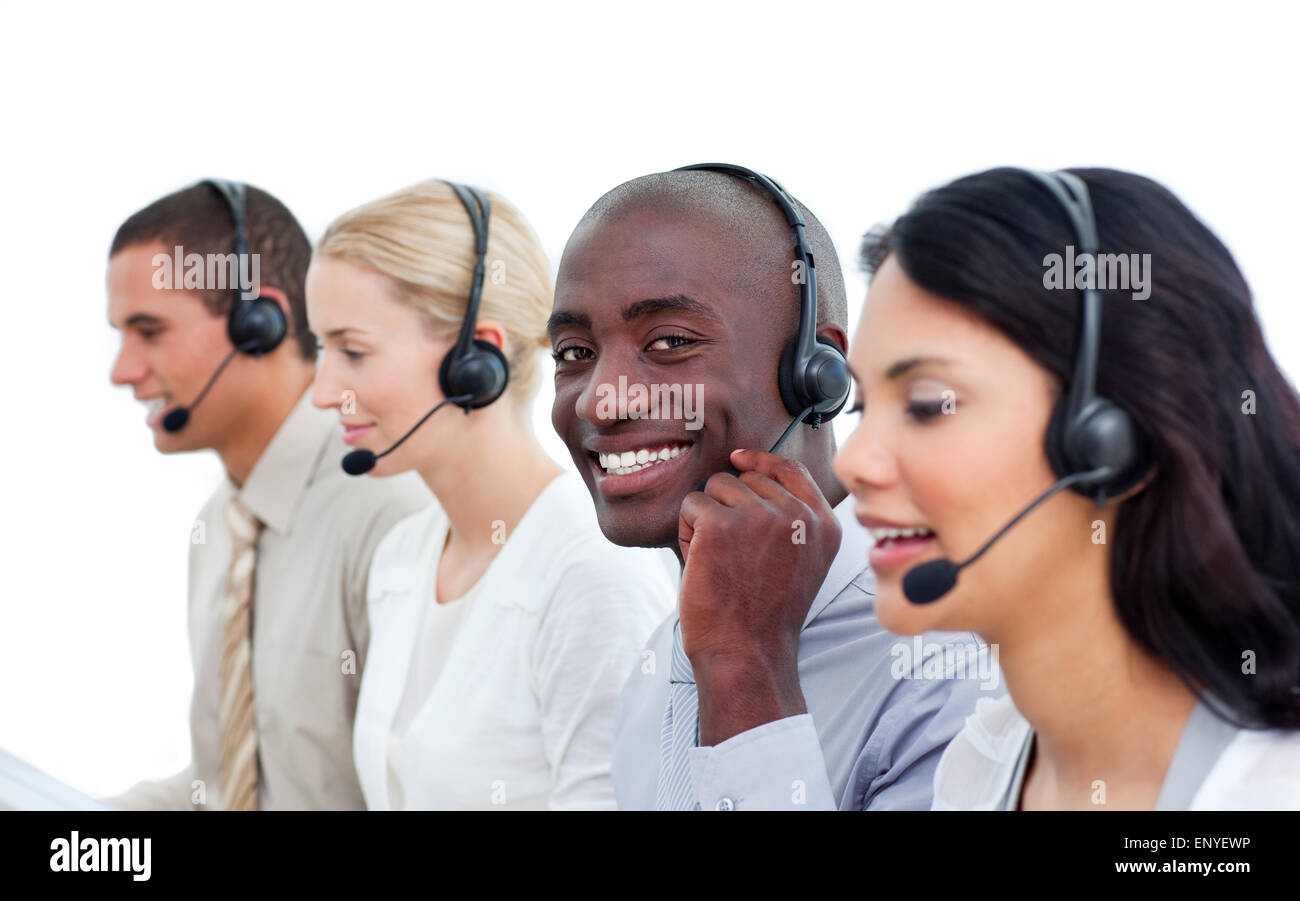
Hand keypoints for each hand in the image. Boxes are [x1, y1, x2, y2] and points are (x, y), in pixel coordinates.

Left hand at [678, 448, 841, 743]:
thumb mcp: (800, 561)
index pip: (791, 469)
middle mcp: (798, 515)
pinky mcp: (721, 524)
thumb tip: (751, 470)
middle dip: (728, 507)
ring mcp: (760, 517)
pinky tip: (700, 563)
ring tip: (717, 560)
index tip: (738, 459)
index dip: (760, 461)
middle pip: (746, 478)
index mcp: (824, 525)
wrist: (747, 654)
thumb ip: (790, 519)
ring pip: (716, 487)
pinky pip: (691, 504)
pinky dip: (686, 531)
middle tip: (732, 555)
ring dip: (706, 518)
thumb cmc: (764, 613)